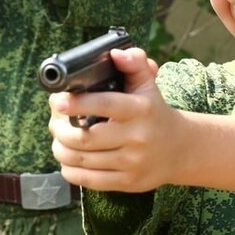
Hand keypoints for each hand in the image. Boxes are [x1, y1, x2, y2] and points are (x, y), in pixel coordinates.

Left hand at [49, 48, 177, 192]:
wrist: (180, 148)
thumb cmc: (154, 113)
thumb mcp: (148, 85)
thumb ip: (134, 64)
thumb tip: (116, 53)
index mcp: (140, 109)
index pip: (105, 104)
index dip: (77, 103)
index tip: (57, 101)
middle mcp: (137, 137)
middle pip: (85, 138)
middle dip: (60, 130)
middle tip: (54, 122)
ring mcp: (132, 162)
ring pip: (82, 160)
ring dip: (61, 149)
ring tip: (58, 140)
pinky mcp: (127, 182)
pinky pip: (88, 180)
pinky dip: (69, 170)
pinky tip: (68, 161)